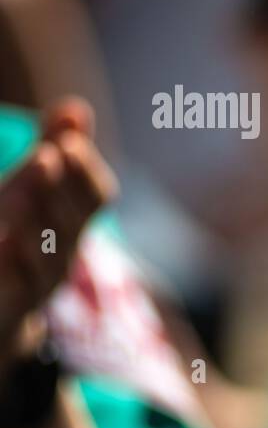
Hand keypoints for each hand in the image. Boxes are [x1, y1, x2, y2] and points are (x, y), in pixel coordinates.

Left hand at [0, 98, 116, 368]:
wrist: (0, 319)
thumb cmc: (17, 240)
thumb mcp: (33, 192)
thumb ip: (54, 149)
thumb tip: (76, 108)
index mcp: (72, 225)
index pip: (97, 197)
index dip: (86, 172)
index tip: (67, 142)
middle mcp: (63, 255)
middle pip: (71, 223)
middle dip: (58, 189)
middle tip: (44, 156)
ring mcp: (37, 287)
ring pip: (44, 258)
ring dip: (32, 224)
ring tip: (15, 194)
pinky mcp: (7, 308)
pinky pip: (10, 292)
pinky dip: (6, 269)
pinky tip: (0, 244)